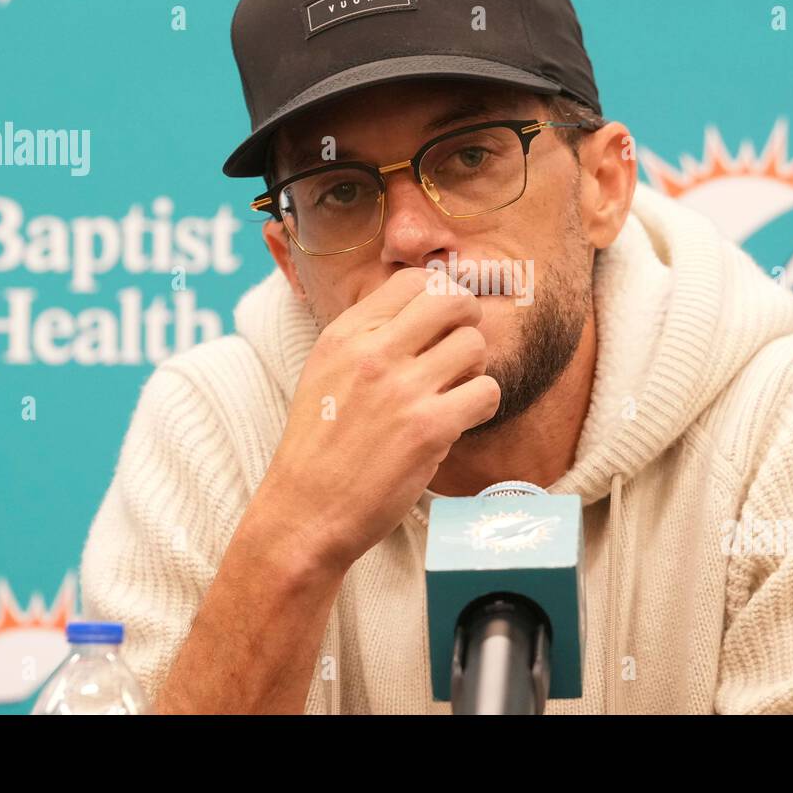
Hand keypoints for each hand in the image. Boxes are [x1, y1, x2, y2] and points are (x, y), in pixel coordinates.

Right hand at [253, 266, 499, 571]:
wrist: (305, 512)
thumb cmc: (319, 446)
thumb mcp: (326, 370)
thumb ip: (367, 337)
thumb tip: (421, 308)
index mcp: (345, 334)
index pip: (413, 280)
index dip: (437, 297)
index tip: (437, 325)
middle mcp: (373, 352)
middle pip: (453, 300)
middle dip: (467, 321)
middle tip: (457, 351)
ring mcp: (403, 389)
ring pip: (475, 344)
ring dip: (474, 368)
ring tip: (452, 392)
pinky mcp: (430, 428)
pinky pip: (487, 392)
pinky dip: (481, 406)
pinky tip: (457, 421)